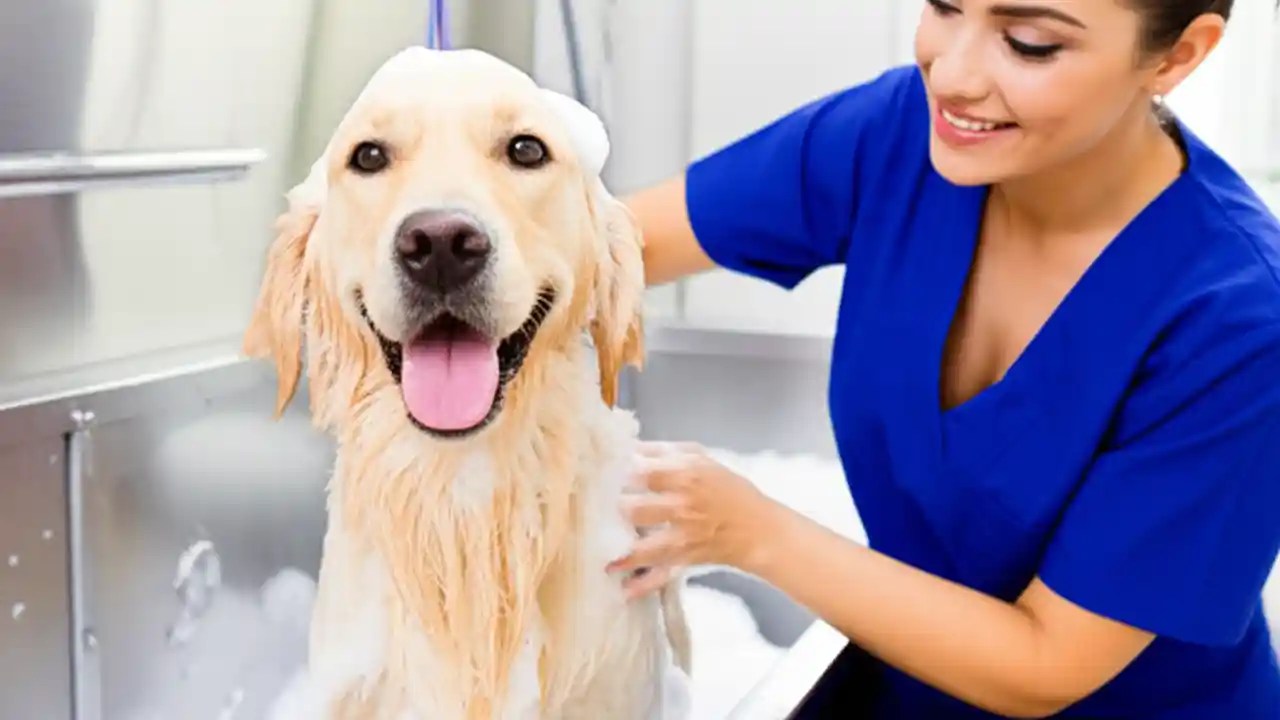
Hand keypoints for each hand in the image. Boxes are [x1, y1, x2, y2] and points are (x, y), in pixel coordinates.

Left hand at [606, 442, 780, 598]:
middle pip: (639, 508)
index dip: (616, 474)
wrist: (759, 529)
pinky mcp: (685, 559)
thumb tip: (629, 445)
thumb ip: (664, 450)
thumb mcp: (701, 458)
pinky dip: (643, 584)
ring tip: (599, 555)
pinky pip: (661, 574)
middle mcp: (683, 505)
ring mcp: (684, 536)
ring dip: (621, 553)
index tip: (593, 474)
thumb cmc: (728, 489)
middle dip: (613, 512)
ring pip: (647, 546)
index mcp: (686, 475)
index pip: (643, 471)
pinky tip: (622, 590)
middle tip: (588, 511)